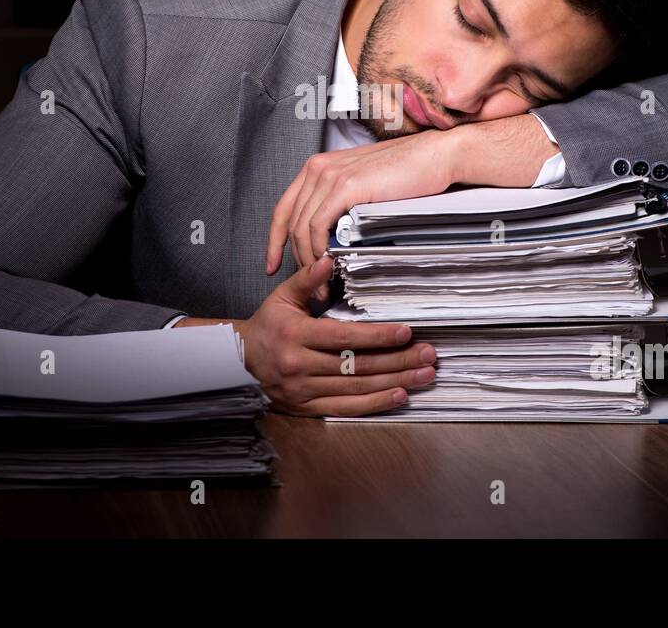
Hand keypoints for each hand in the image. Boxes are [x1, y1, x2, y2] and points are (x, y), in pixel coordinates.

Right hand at [236, 255, 436, 416]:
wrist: (239, 362)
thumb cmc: (267, 325)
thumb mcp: (281, 297)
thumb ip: (306, 279)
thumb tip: (329, 260)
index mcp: (296, 334)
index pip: (343, 338)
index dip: (376, 337)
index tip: (406, 332)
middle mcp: (300, 365)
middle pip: (357, 366)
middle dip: (398, 361)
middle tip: (429, 355)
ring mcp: (304, 390)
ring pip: (357, 388)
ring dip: (395, 382)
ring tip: (425, 375)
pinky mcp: (307, 408)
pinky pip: (346, 407)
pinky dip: (375, 403)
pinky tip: (400, 396)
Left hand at [265, 128, 459, 295]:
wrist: (434, 157)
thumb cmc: (407, 174)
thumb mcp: (363, 188)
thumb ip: (341, 206)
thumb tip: (331, 240)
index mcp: (318, 167)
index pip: (284, 208)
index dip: (274, 240)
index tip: (272, 265)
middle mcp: (318, 168)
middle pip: (290, 222)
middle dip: (295, 259)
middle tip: (311, 287)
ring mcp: (329, 175)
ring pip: (302, 228)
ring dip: (308, 261)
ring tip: (323, 285)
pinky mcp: (345, 185)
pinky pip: (318, 226)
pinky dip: (318, 250)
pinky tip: (328, 266)